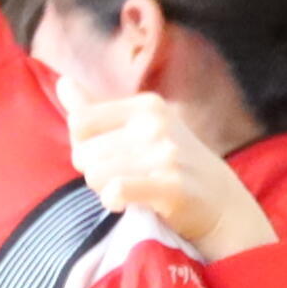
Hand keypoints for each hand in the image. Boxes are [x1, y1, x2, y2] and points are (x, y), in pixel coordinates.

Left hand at [65, 95, 275, 263]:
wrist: (223, 205)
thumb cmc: (173, 166)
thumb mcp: (140, 129)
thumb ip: (97, 109)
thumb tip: (62, 82)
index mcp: (146, 105)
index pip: (79, 121)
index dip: (82, 145)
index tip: (103, 158)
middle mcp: (156, 124)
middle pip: (83, 152)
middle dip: (92, 172)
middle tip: (117, 180)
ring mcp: (166, 154)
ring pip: (95, 173)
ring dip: (102, 190)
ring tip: (124, 192)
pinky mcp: (172, 185)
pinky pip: (118, 189)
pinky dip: (112, 199)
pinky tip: (122, 203)